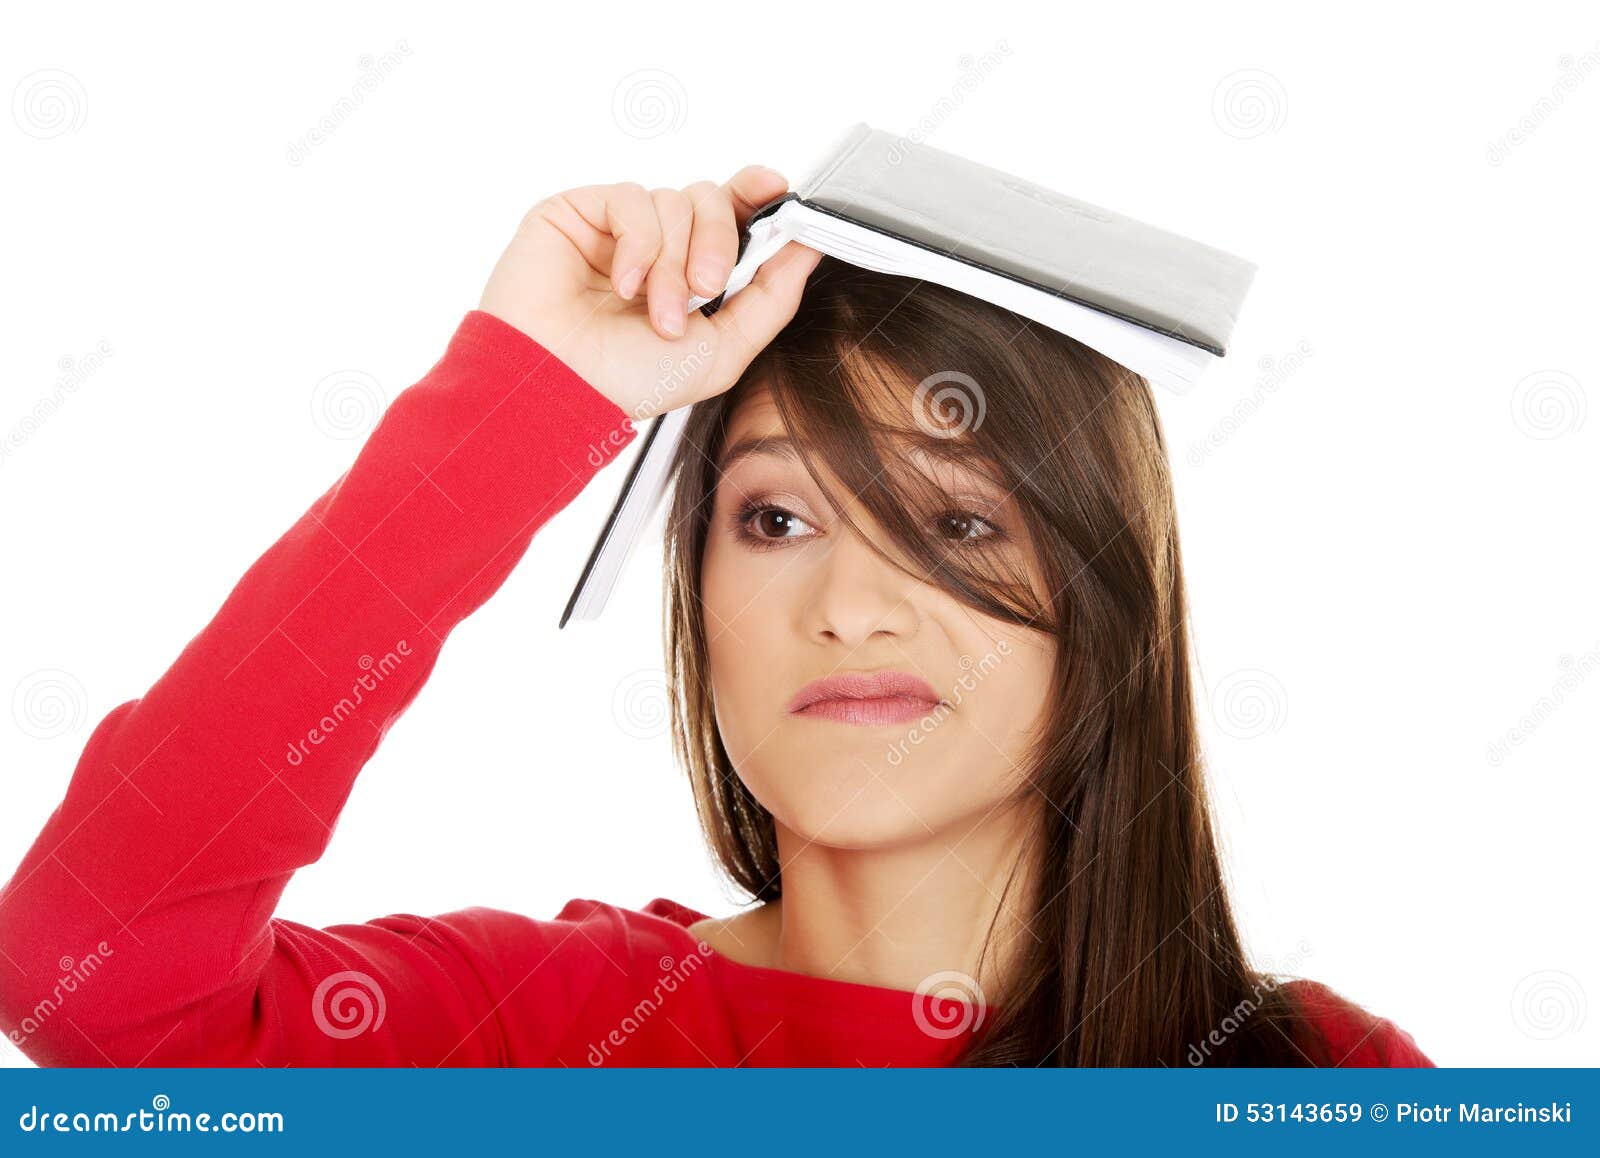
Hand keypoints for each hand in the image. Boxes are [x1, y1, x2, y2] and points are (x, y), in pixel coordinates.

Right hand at [477, 165, 821, 420]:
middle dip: (718, 244)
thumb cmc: (626, 381)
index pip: (732, 215)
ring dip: (673, 263)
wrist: (558, 389)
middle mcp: (656, 246)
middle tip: (705, 291)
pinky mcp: (579, 211)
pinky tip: (620, 285)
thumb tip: (808, 247)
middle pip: (712, 200)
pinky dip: (638, 245)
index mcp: (690, 274)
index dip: (757, 194)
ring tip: (653, 311)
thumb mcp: (722, 352)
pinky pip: (632, 200)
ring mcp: (616, 228)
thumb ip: (771, 298)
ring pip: (675, 202)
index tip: (777, 189)